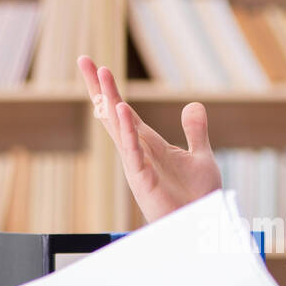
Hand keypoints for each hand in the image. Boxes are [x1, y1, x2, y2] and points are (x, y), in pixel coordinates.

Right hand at [76, 55, 222, 222]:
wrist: (202, 225)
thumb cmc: (198, 197)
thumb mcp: (201, 156)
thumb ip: (195, 131)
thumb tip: (193, 104)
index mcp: (148, 144)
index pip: (124, 111)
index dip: (110, 89)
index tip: (97, 66)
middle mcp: (137, 152)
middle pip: (112, 114)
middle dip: (98, 88)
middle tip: (84, 59)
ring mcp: (137, 166)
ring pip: (118, 129)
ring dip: (110, 100)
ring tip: (102, 73)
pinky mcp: (142, 181)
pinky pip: (132, 152)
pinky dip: (127, 132)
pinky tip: (120, 110)